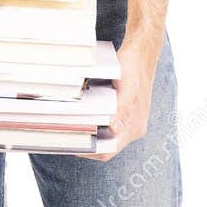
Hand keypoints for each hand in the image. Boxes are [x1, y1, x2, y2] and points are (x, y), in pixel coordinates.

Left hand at [83, 30, 161, 160]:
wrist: (140, 55)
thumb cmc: (133, 69)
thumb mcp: (127, 86)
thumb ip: (121, 109)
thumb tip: (114, 129)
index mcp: (135, 126)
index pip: (110, 150)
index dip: (90, 151)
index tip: (72, 144)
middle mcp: (131, 128)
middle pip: (105, 145)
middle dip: (86, 143)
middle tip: (66, 135)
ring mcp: (126, 122)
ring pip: (104, 136)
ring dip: (88, 134)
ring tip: (70, 127)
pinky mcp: (121, 114)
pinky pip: (105, 126)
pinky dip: (92, 124)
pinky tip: (81, 117)